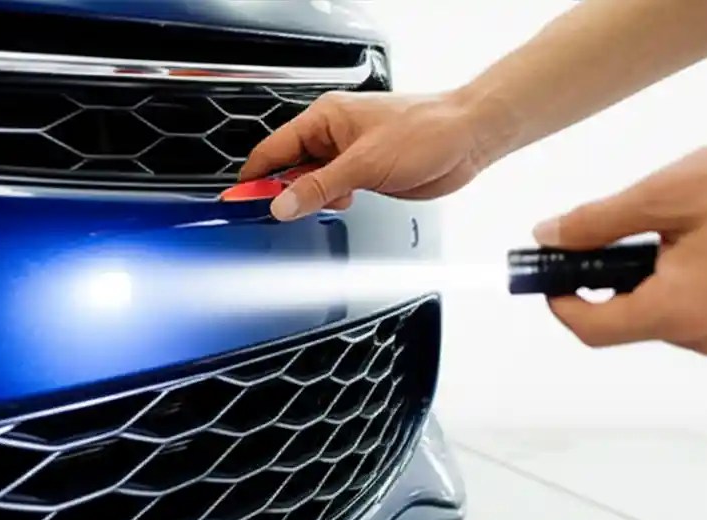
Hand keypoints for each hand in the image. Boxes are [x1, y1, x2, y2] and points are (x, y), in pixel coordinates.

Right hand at [240, 90, 513, 220]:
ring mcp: (347, 155)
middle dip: (283, 191)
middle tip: (277, 213)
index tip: (239, 201)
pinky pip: (332, 190)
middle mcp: (332, 135)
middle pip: (288, 168)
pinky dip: (331, 202)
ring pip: (311, 183)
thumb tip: (281, 204)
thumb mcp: (364, 164)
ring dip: (312, 199)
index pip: (273, 149)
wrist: (467, 138)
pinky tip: (342, 204)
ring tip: (325, 204)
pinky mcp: (363, 173)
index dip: (254, 177)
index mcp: (324, 119)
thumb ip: (319, 187)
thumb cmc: (426, 131)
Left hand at [537, 139, 706, 355]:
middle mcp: (706, 336)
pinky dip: (686, 276)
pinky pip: (700, 307)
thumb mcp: (668, 195)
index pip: (591, 329)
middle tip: (616, 231)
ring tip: (681, 225)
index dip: (559, 300)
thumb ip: (598, 223)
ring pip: (664, 312)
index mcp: (678, 311)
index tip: (548, 269)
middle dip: (609, 277)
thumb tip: (548, 237)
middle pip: (628, 318)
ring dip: (651, 274)